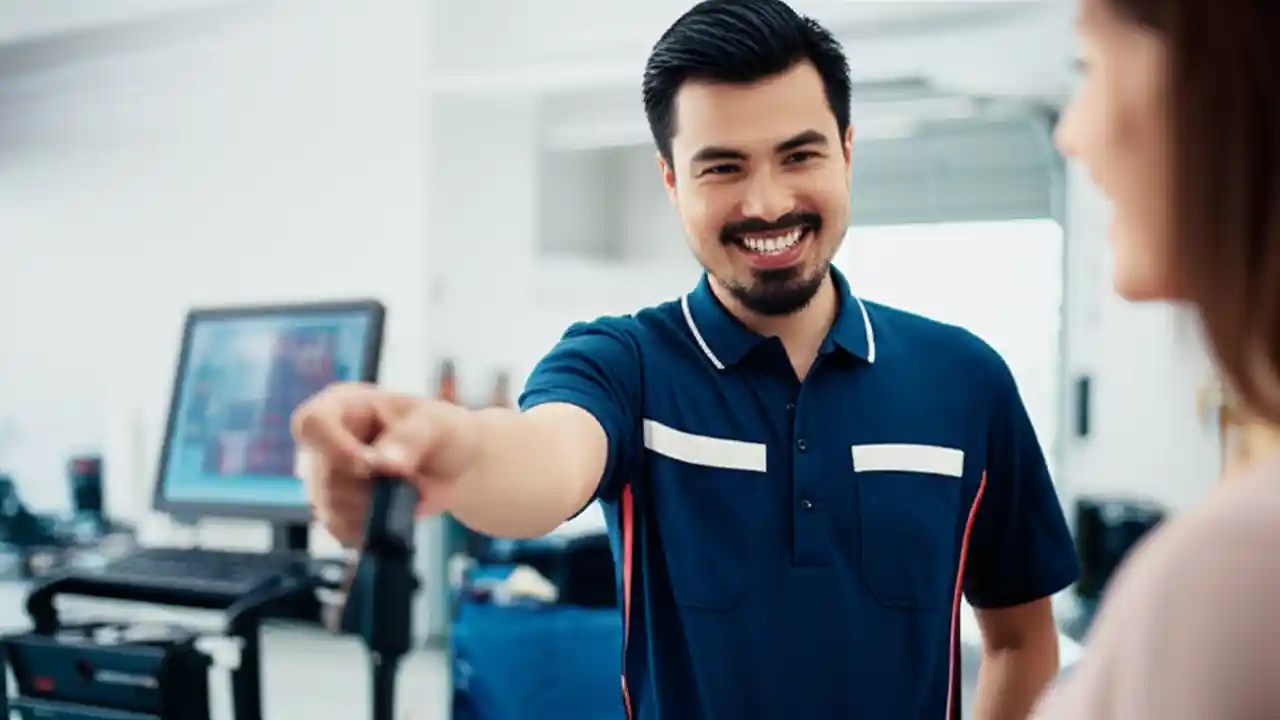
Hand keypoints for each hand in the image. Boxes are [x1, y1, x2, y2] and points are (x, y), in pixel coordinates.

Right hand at [291, 382, 479, 545]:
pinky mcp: (337, 507)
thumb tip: (385, 464)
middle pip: (324, 474)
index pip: (313, 424)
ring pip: (328, 505)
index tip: (370, 468)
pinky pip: (338, 527)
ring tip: (405, 496)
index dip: (335, 450)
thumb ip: (410, 439)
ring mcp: (328, 475)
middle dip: (366, 488)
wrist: (455, 466)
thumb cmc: (442, 432)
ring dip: (371, 510)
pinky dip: (367, 528)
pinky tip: (391, 518)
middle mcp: (328, 439)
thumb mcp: (435, 424)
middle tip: (406, 483)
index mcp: (343, 405)